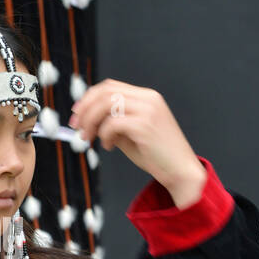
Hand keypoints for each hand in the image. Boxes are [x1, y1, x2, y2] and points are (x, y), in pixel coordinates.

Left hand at [69, 79, 206, 206]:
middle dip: (85, 109)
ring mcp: (148, 110)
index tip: (77, 114)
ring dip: (91, 122)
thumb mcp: (131, 133)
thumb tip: (86, 118)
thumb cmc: (156, 155)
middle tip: (77, 128)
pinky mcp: (145, 125)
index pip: (110, 86)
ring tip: (89, 138)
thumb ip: (114, 121)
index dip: (89, 98)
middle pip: (105, 92)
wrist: (181, 171)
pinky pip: (112, 124)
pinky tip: (109, 147)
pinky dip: (104, 135)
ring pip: (106, 104)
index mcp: (146, 97)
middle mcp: (148, 98)